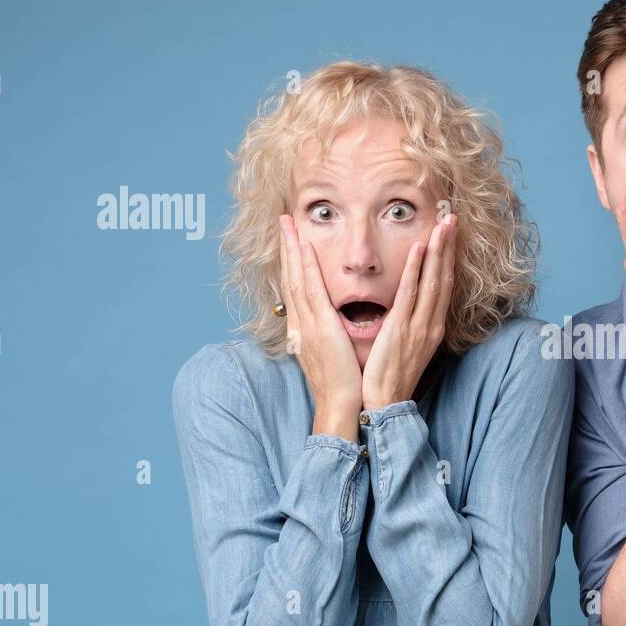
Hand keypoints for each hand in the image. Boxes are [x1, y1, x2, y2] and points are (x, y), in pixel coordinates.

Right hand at [279, 214, 362, 425]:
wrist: (341, 406)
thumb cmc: (342, 385)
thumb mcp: (330, 354)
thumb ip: (326, 335)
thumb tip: (328, 324)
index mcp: (304, 330)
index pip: (295, 288)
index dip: (291, 263)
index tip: (290, 240)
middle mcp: (301, 324)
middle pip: (290, 277)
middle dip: (286, 247)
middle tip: (283, 220)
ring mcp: (308, 325)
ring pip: (296, 279)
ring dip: (292, 249)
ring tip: (288, 223)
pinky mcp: (321, 329)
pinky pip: (312, 292)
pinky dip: (306, 268)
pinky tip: (305, 248)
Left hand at [362, 213, 456, 410]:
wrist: (383, 405)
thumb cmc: (389, 378)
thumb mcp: (406, 348)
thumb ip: (409, 325)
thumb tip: (406, 307)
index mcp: (431, 328)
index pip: (442, 286)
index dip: (447, 259)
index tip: (449, 235)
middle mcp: (431, 324)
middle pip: (444, 278)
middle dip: (449, 247)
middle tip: (453, 217)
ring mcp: (419, 326)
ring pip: (433, 281)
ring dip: (439, 250)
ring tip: (444, 224)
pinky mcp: (402, 329)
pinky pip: (411, 294)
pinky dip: (417, 269)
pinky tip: (420, 248)